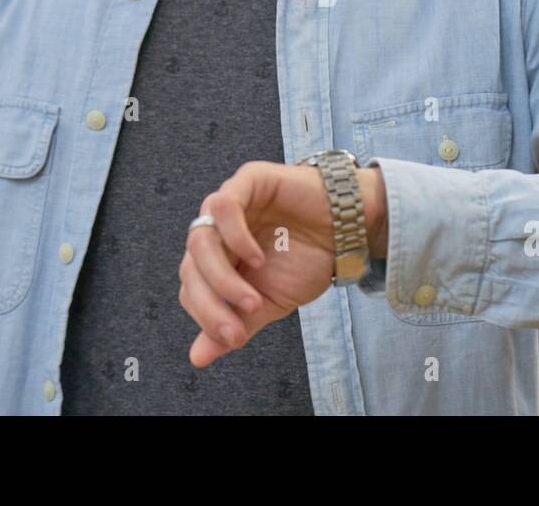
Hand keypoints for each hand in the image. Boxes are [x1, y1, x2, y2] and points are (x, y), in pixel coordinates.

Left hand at [179, 160, 385, 367]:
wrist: (349, 232)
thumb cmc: (308, 261)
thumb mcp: (270, 303)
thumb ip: (235, 325)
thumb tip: (198, 358)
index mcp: (216, 259)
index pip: (192, 289)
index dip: (207, 317)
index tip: (236, 338)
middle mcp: (216, 231)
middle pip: (190, 268)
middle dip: (211, 305)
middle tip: (238, 329)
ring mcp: (229, 202)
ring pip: (199, 238)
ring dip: (221, 277)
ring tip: (252, 299)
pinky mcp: (248, 180)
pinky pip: (225, 206)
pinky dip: (235, 236)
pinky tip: (256, 257)